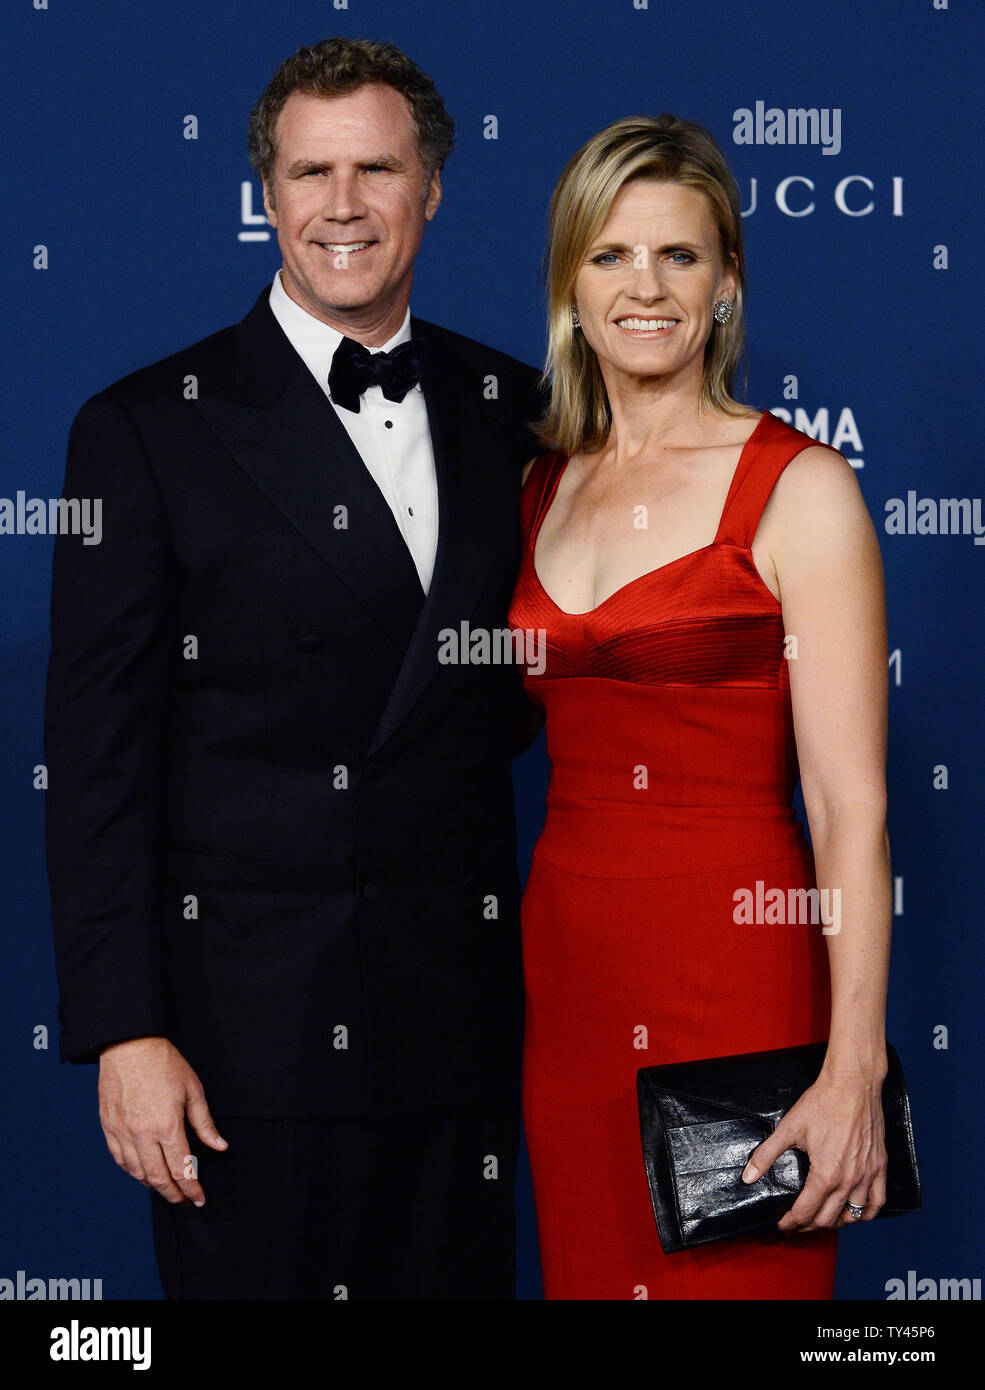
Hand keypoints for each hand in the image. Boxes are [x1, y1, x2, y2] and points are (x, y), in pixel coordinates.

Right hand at [97, 1036, 227, 1205]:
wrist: (129, 1045)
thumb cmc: (164, 1063)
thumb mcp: (193, 1090)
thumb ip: (205, 1123)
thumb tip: (219, 1146)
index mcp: (167, 1126)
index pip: (181, 1169)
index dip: (192, 1189)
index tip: (199, 1198)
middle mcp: (143, 1135)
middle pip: (158, 1178)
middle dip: (174, 1194)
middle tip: (185, 1200)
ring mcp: (123, 1133)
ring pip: (137, 1173)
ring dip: (154, 1186)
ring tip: (168, 1189)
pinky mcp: (109, 1128)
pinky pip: (120, 1160)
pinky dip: (133, 1172)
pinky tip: (143, 1174)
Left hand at [740, 1068, 887, 1231]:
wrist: (852, 1085)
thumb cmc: (822, 1103)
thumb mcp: (789, 1129)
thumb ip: (766, 1155)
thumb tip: (748, 1176)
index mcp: (826, 1175)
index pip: (806, 1213)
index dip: (791, 1223)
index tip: (783, 1224)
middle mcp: (849, 1181)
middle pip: (827, 1220)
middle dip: (808, 1226)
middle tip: (797, 1224)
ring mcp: (867, 1175)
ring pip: (852, 1215)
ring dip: (835, 1223)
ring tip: (820, 1219)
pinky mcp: (879, 1167)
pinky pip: (878, 1202)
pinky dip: (866, 1213)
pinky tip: (854, 1213)